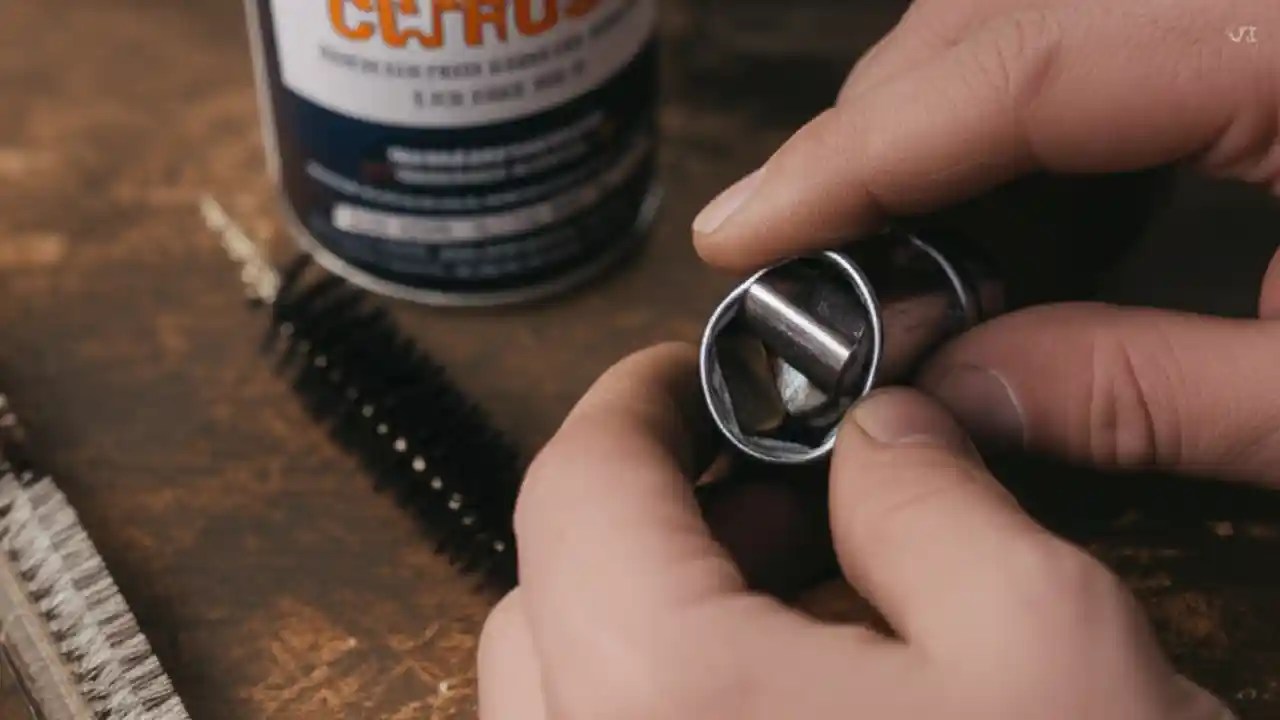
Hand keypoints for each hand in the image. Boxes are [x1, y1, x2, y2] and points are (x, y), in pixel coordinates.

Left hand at [477, 345, 1232, 719]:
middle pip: (552, 586)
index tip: (689, 372)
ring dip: (660, 602)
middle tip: (775, 479)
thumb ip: (933, 498)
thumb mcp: (1046, 645)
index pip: (576, 488)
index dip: (634, 401)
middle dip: (657, 506)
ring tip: (801, 585)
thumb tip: (873, 430)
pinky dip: (670, 694)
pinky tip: (789, 690)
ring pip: (567, 685)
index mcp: (664, 699)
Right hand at [692, 0, 1279, 484]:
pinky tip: (985, 193)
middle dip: (866, 132)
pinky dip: (1001, 105)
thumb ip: (1141, 394)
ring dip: (922, 114)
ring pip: (1015, 9)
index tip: (744, 231)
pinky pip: (1074, 29)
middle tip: (793, 249)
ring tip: (872, 234)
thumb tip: (956, 396)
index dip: (852, 155)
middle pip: (988, 12)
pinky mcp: (1233, 13)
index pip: (1017, 65)